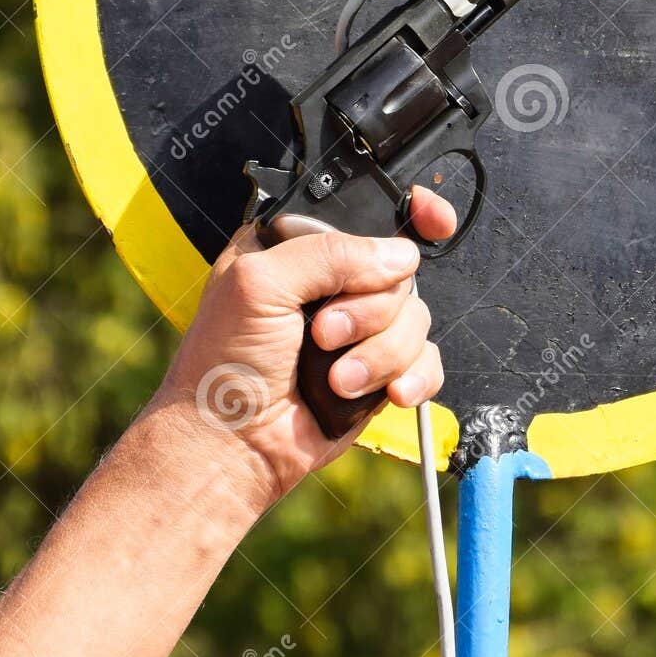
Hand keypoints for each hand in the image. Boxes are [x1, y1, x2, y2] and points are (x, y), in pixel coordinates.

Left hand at [147, 188, 456, 510]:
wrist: (233, 445)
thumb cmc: (224, 364)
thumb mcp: (259, 284)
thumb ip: (328, 254)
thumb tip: (398, 257)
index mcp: (299, 248)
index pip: (366, 212)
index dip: (408, 211)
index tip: (431, 219)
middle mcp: (332, 285)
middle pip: (399, 273)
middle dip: (368, 310)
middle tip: (322, 334)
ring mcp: (360, 331)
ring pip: (417, 319)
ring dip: (378, 354)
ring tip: (335, 378)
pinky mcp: (380, 373)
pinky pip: (427, 361)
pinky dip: (411, 377)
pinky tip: (387, 393)